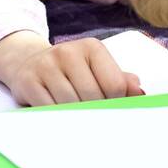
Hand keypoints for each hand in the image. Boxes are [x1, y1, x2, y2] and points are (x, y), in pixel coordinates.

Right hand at [0, 32, 142, 106]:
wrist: (29, 63)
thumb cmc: (72, 71)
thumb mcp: (97, 69)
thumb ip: (120, 80)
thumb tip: (139, 92)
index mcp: (92, 47)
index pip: (115, 85)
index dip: (116, 104)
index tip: (111, 111)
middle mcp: (68, 51)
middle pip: (93, 97)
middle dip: (95, 113)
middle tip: (93, 119)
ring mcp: (46, 65)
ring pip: (70, 105)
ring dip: (75, 117)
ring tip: (77, 117)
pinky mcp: (28, 81)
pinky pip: (49, 110)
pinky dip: (57, 118)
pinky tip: (60, 116)